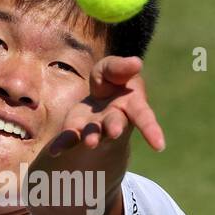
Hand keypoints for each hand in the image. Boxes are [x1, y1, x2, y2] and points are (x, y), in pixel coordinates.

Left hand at [44, 56, 165, 157]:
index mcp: (131, 105)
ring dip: (92, 137)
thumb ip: (121, 67)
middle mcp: (115, 119)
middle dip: (114, 127)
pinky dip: (62, 144)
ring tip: (89, 143)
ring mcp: (96, 127)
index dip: (152, 129)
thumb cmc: (112, 81)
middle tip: (114, 133)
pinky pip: (70, 137)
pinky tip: (54, 151)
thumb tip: (136, 63)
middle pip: (116, 124)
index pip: (143, 116)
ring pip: (95, 132)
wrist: (98, 101)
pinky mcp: (77, 129)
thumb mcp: (114, 68)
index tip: (160, 146)